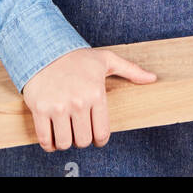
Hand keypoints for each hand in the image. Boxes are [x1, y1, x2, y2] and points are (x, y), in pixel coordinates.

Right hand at [22, 47, 156, 151]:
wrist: (45, 48)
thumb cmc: (78, 57)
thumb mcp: (106, 60)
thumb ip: (131, 70)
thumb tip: (152, 78)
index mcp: (96, 93)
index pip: (102, 133)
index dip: (100, 140)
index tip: (96, 137)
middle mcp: (78, 102)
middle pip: (83, 140)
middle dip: (82, 139)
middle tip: (79, 130)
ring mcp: (58, 106)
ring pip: (65, 143)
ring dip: (65, 142)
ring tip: (66, 132)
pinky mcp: (40, 109)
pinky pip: (45, 139)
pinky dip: (49, 144)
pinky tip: (53, 136)